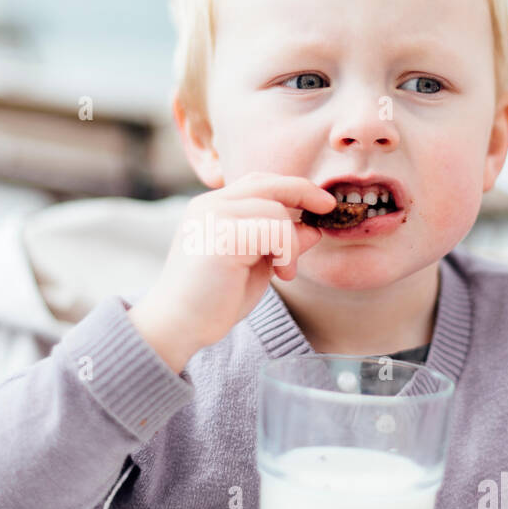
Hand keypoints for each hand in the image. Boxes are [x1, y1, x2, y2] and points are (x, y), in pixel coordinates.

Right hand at [128, 172, 336, 371]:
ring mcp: (213, 217)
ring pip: (276, 209)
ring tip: (286, 272)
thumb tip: (314, 227)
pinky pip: (274, 230)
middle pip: (269, 183)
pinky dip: (288, 251)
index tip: (321, 204)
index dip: (292, 188)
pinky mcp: (222, 235)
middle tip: (329, 211)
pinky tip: (282, 275)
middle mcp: (209, 205)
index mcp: (212, 208)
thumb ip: (279, 243)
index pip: (259, 182)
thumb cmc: (213, 300)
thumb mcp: (255, 265)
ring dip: (292, 242)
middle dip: (305, 193)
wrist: (178, 326)